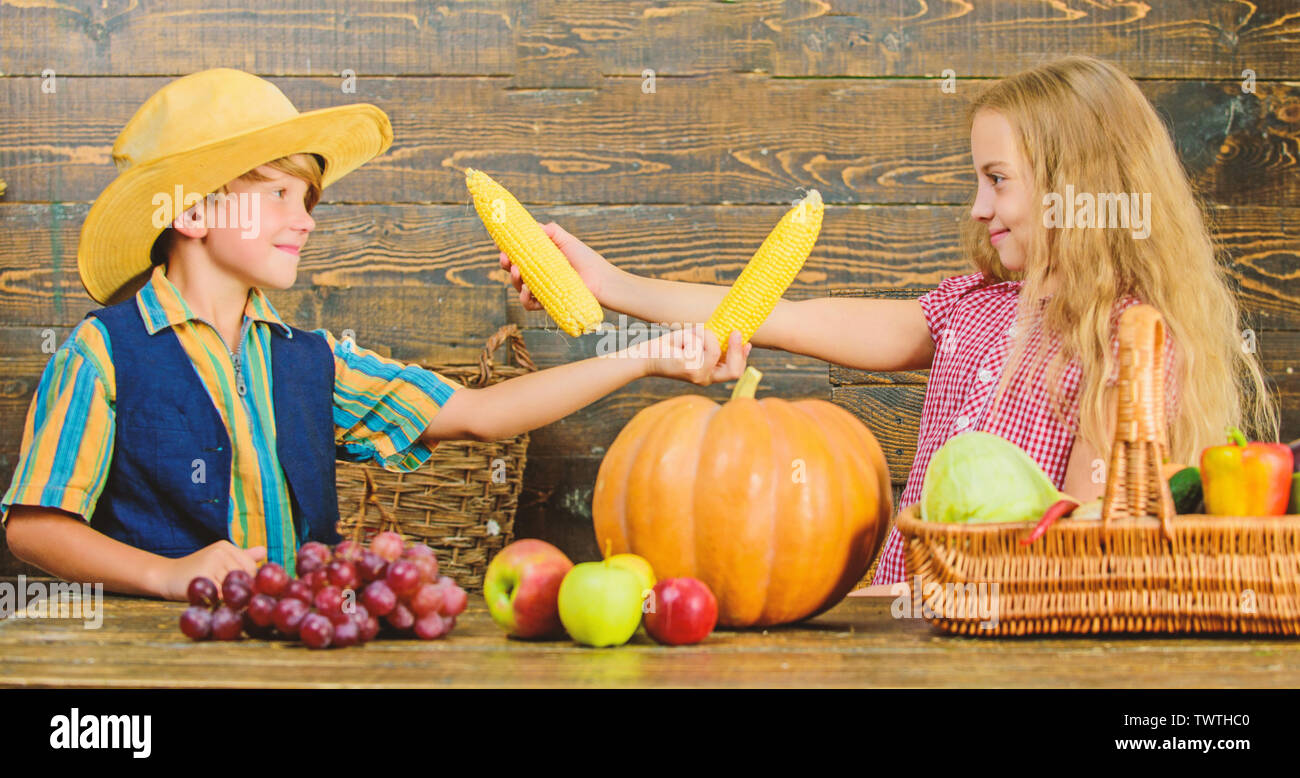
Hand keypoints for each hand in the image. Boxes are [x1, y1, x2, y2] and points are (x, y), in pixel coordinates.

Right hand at [158, 541, 266, 601]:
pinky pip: (220, 595)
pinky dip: (218, 601)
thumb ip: (241, 557)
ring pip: (233, 587)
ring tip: (216, 595)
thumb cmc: (195, 570)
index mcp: (226, 546)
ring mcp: (211, 563)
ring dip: (228, 596)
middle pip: (244, 577)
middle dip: (239, 589)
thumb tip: (264, 551)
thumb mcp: (218, 559)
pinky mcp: (202, 577)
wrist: (165, 576)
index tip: (239, 589)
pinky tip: (210, 598)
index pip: (250, 566)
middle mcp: (220, 552)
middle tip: (227, 594)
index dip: (248, 580)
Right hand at [500, 222, 616, 309]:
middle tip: (505, 258)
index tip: (499, 243)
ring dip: (513, 279)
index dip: (507, 250)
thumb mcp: (567, 240)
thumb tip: (532, 225)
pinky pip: (529, 304)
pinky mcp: (546, 303)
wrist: (602, 281)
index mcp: (540, 258)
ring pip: (518, 287)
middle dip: (505, 263)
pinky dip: (525, 298)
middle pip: (514, 270)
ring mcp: (541, 289)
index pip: (518, 254)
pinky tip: (527, 291)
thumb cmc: (586, 259)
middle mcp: (538, 274)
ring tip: (518, 272)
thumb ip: (550, 231)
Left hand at [639, 325, 751, 386]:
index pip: (735, 371)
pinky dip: (691, 335)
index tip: (746, 342)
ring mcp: (698, 376)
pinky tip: (678, 340)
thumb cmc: (670, 348)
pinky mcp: (689, 369)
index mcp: (709, 374)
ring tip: (689, 334)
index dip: (743, 357)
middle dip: (737, 350)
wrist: (646, 357)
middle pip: (734, 370)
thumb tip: (729, 329)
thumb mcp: (695, 344)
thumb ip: (711, 342)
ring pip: (715, 349)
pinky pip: (699, 344)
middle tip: (735, 332)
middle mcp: (705, 379)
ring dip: (704, 335)